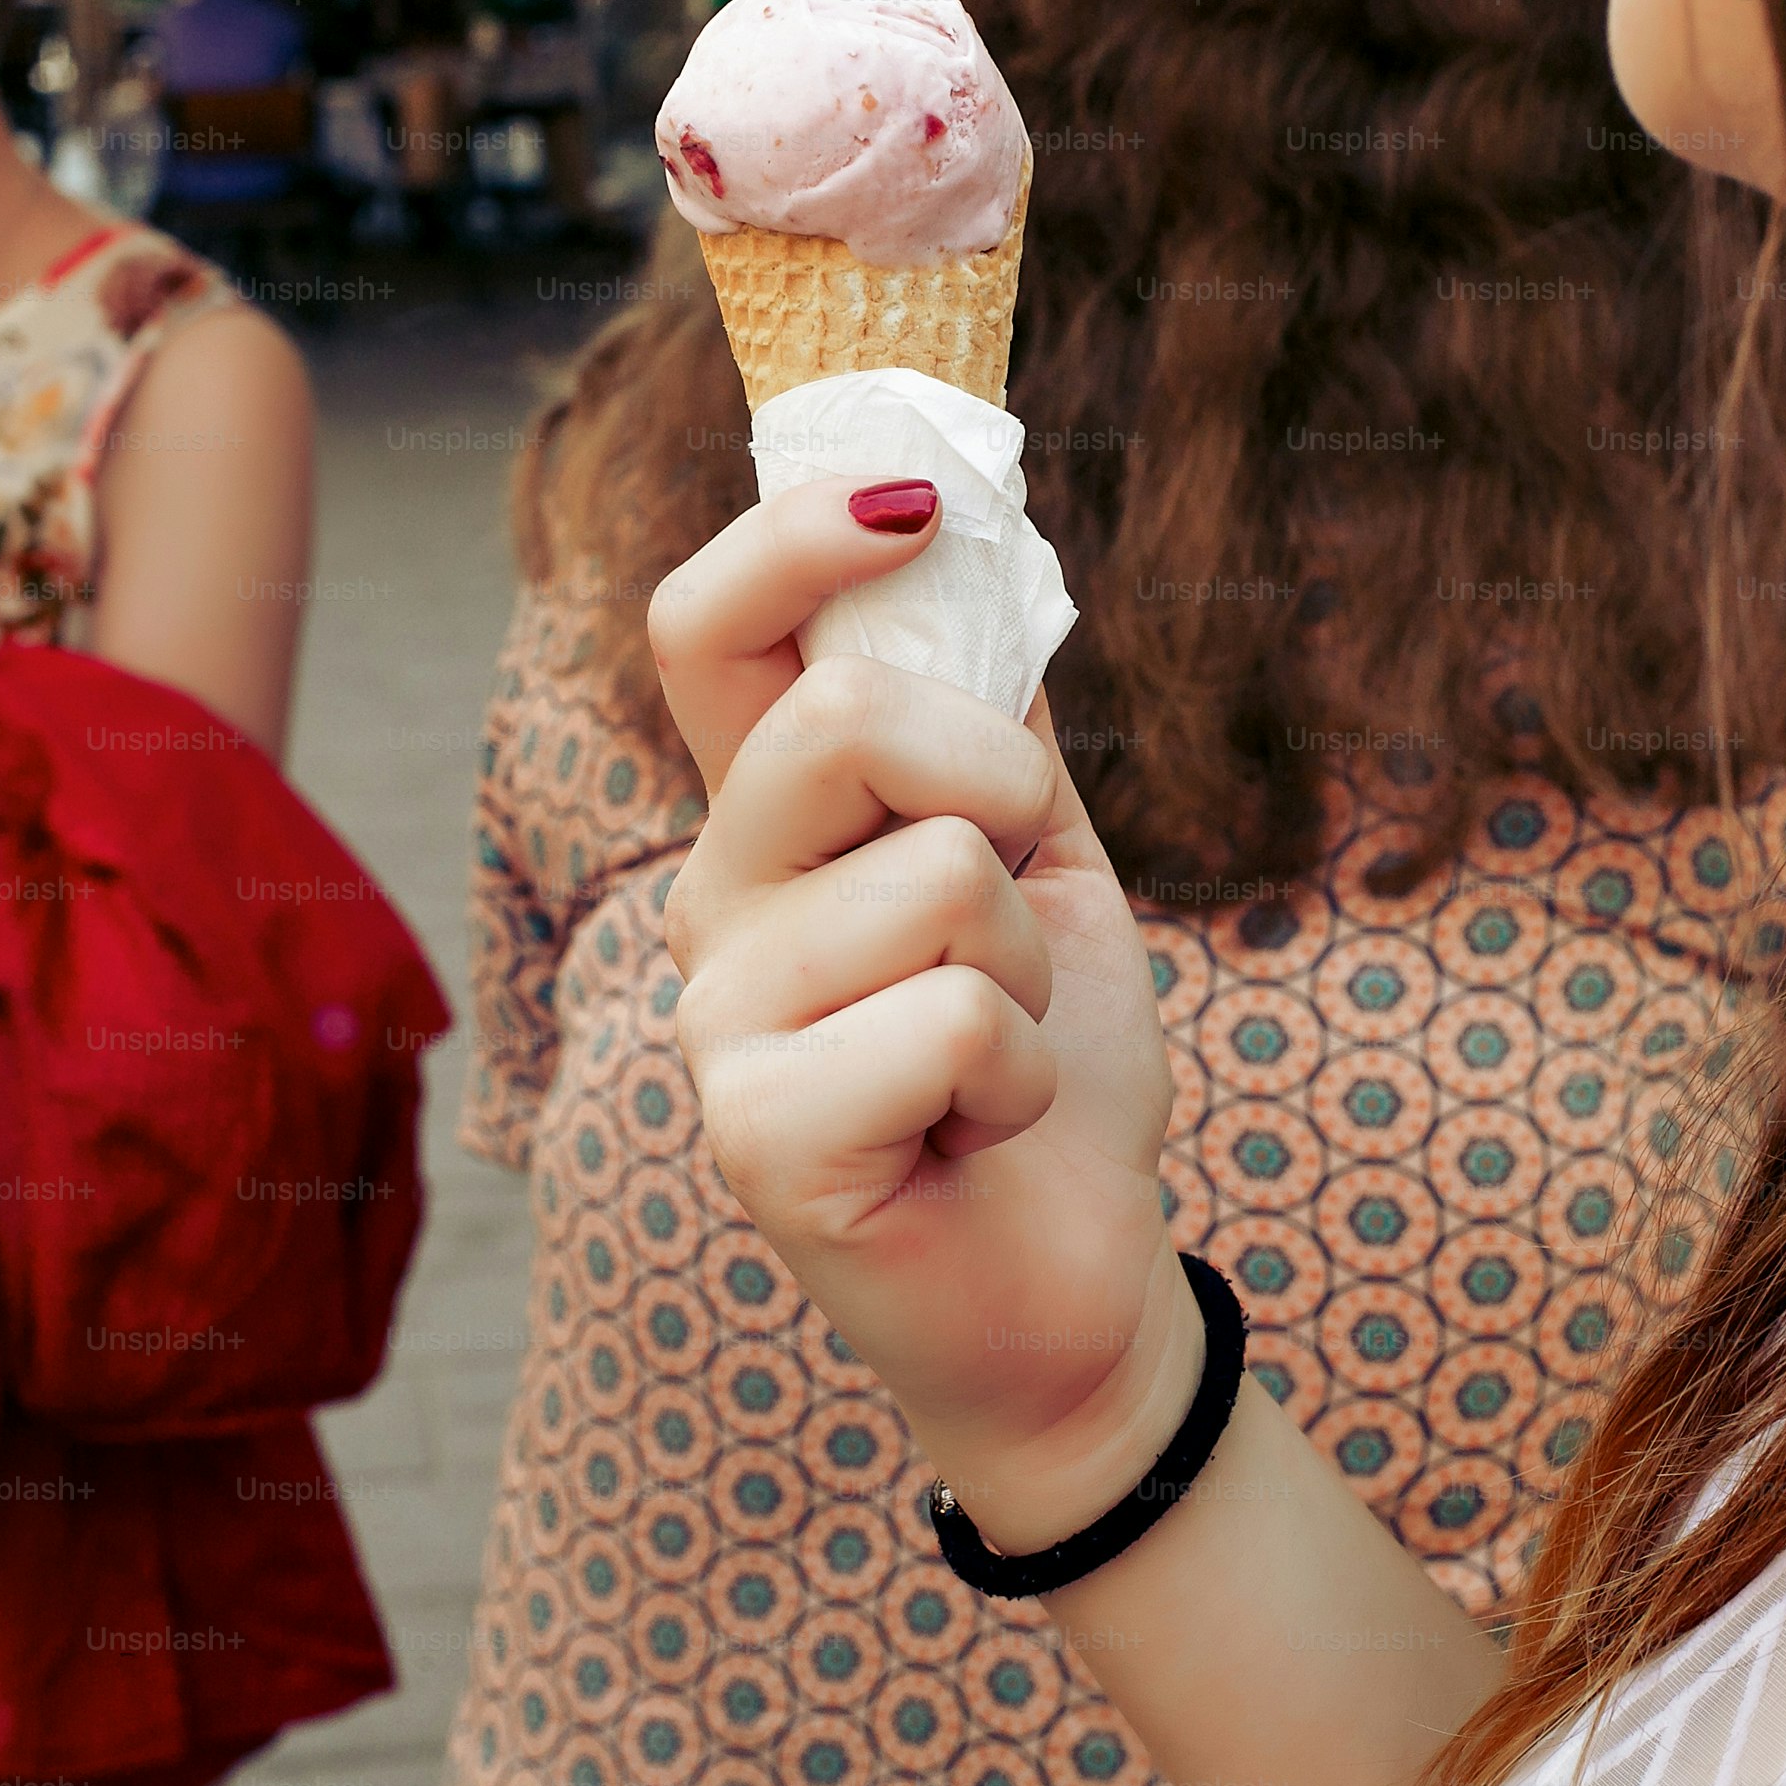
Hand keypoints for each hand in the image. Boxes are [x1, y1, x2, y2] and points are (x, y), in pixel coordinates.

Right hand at [653, 479, 1194, 1547]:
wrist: (1073, 1284)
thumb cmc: (1049, 1073)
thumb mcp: (1042, 865)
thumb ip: (992, 724)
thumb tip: (979, 550)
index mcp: (770, 824)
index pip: (711, 629)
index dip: (800, 534)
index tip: (920, 501)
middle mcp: (714, 905)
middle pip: (839, 720)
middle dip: (997, 781)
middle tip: (1021, 883)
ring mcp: (719, 1025)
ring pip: (934, 877)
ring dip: (1030, 962)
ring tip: (1001, 1052)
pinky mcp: (758, 1138)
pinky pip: (951, 1018)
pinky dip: (1021, 1072)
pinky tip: (981, 1131)